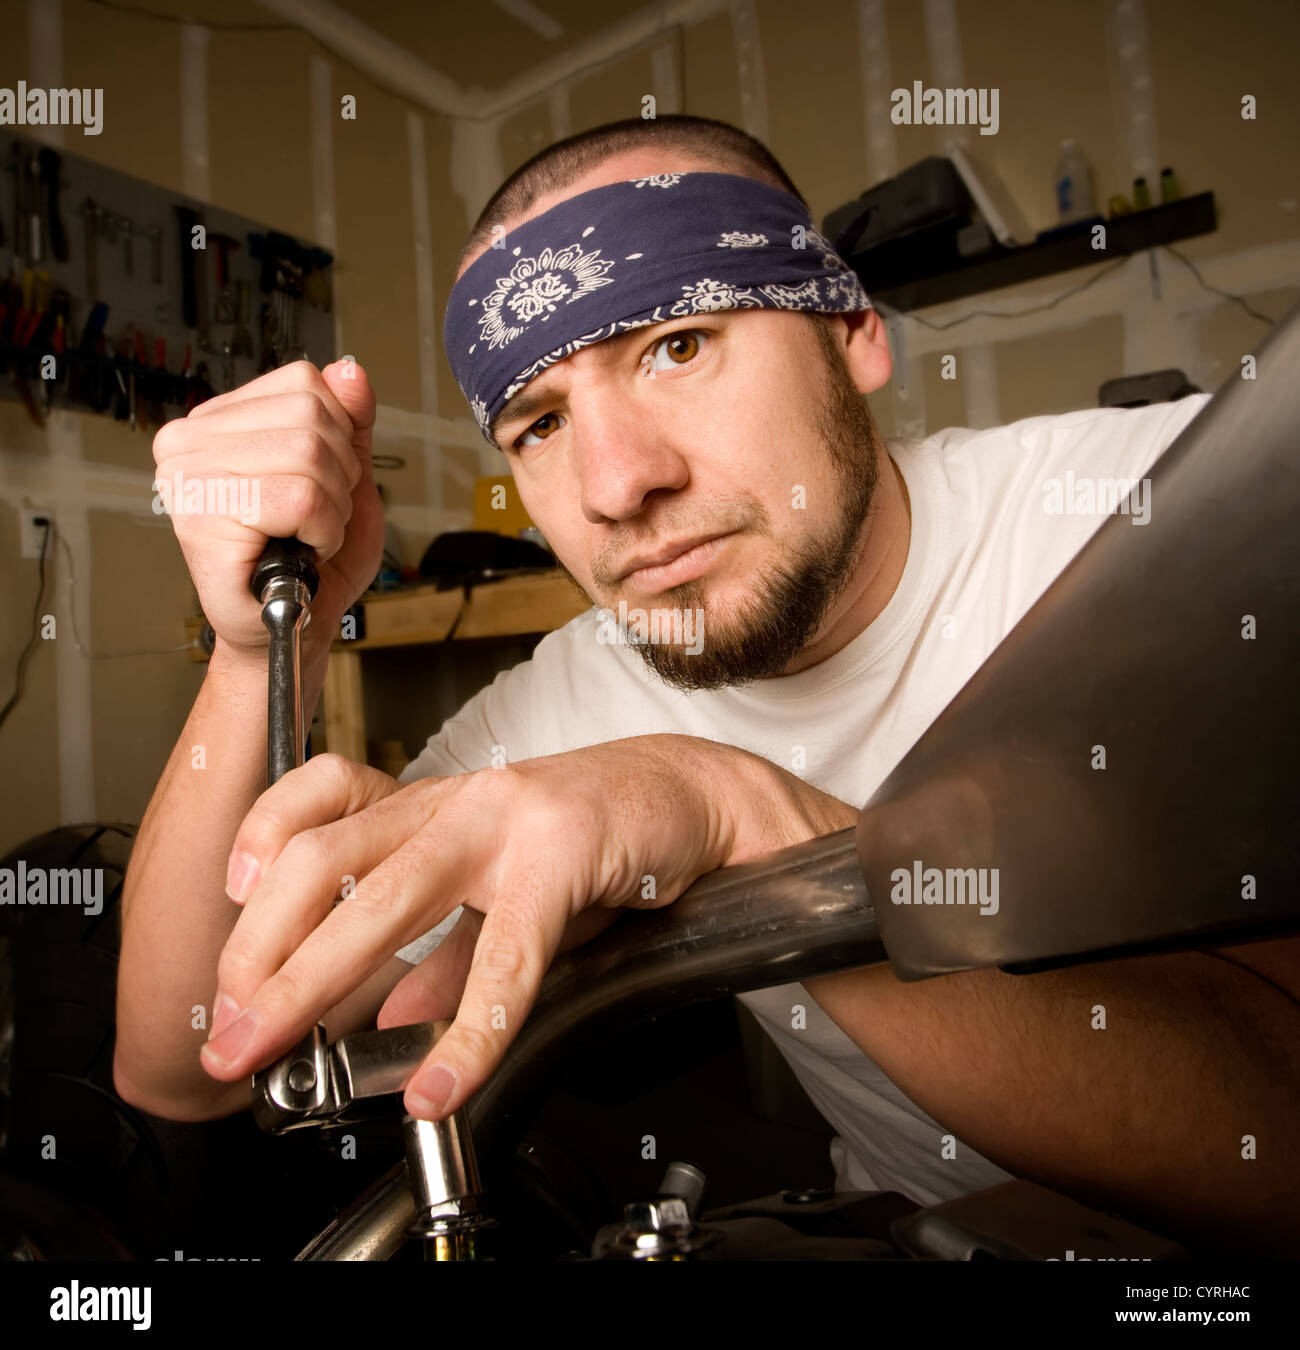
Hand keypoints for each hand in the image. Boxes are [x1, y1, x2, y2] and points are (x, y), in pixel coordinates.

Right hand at [151, 359, 385, 667]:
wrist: (289, 627)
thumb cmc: (310, 560)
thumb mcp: (346, 476)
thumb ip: (349, 421)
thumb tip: (351, 371)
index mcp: (216, 421)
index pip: (306, 383)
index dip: (338, 436)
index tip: (318, 482)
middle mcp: (188, 441)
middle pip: (312, 415)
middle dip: (339, 476)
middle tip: (313, 519)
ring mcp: (189, 476)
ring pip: (310, 456)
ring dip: (331, 508)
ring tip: (304, 536)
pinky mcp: (202, 517)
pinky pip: (301, 499)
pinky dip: (321, 531)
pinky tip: (299, 551)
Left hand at [199, 737, 856, 1118]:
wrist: (691, 795)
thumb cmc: (597, 836)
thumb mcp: (505, 892)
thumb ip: (447, 953)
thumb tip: (390, 1017)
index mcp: (430, 805)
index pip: (310, 824)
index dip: (253, 889)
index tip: (233, 968)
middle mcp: (453, 800)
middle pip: (322, 861)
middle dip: (259, 954)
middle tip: (230, 1034)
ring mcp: (504, 819)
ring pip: (387, 894)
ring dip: (318, 977)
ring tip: (283, 1044)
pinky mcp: (561, 854)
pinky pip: (504, 954)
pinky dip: (467, 1028)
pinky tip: (441, 1078)